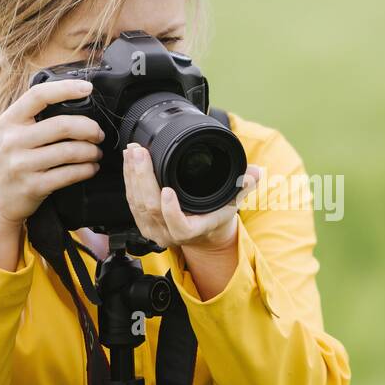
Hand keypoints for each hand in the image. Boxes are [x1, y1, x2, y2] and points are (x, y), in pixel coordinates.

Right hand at [0, 78, 104, 269]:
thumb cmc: (8, 163)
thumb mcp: (9, 135)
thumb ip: (31, 118)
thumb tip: (71, 101)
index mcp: (8, 121)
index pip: (38, 95)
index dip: (66, 88)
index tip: (88, 88)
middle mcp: (13, 140)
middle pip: (63, 125)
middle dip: (89, 128)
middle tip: (98, 133)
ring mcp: (22, 165)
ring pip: (70, 151)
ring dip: (91, 151)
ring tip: (96, 152)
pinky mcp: (34, 186)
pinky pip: (70, 174)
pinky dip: (87, 170)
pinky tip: (90, 168)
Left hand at [122, 143, 261, 300]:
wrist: (204, 233)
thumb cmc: (216, 215)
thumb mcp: (233, 201)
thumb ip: (243, 186)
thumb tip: (255, 173)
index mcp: (192, 231)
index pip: (179, 226)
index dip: (170, 211)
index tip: (167, 190)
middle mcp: (169, 234)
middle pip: (150, 208)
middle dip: (142, 178)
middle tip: (140, 153)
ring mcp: (153, 229)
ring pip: (137, 204)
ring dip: (132, 175)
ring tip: (133, 151)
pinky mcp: (142, 222)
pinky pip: (132, 201)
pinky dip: (129, 179)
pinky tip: (130, 161)